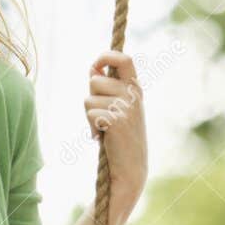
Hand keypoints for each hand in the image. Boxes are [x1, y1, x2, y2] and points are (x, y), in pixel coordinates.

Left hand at [85, 49, 146, 216]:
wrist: (131, 168)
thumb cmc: (122, 138)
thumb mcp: (119, 108)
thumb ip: (108, 88)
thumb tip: (93, 68)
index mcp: (135, 88)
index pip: (123, 59)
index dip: (106, 56)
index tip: (96, 65)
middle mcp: (132, 94)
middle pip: (95, 81)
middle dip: (91, 97)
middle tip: (101, 116)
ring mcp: (126, 107)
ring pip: (88, 99)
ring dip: (89, 116)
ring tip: (103, 129)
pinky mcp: (116, 120)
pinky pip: (90, 113)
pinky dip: (91, 127)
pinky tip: (102, 137)